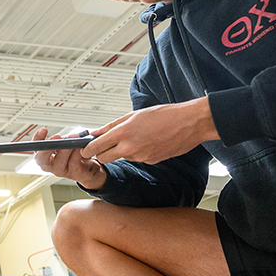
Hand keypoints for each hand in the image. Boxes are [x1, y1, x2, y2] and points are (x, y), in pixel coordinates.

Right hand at [32, 128, 106, 189]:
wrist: (87, 167)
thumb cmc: (73, 154)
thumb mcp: (64, 144)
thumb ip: (61, 140)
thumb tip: (65, 136)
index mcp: (44, 156)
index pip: (35, 147)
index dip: (37, 139)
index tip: (44, 130)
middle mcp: (48, 165)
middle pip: (41, 159)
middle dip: (47, 148)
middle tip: (56, 136)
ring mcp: (60, 171)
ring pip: (59, 161)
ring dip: (66, 149)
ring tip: (73, 137)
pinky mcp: (72, 173)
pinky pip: (73, 163)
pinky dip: (76, 154)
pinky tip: (79, 147)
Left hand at [85, 98, 217, 164]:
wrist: (190, 123)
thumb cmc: (165, 115)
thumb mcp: (134, 115)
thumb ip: (113, 125)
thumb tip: (97, 132)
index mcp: (123, 133)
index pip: (94, 147)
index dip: (87, 149)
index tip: (84, 148)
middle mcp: (129, 148)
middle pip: (103, 158)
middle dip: (101, 153)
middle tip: (105, 145)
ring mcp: (140, 157)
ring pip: (121, 157)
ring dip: (123, 150)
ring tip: (138, 136)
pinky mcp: (150, 161)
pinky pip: (137, 158)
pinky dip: (138, 152)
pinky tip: (149, 141)